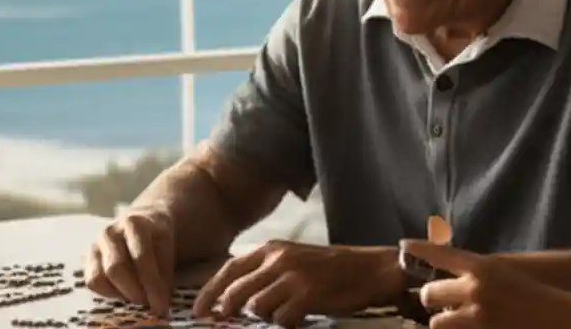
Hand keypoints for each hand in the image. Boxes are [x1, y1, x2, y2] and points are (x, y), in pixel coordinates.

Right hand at [84, 207, 175, 316]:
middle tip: (149, 303)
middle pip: (116, 268)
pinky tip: (125, 292)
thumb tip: (160, 300)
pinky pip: (93, 282)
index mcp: (134, 223)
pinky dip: (109, 293)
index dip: (151, 283)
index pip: (141, 256)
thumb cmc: (156, 238)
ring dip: (121, 294)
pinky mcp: (88, 259)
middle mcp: (110, 232)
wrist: (141, 222)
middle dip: (134, 291)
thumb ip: (164, 271)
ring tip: (139, 297)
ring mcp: (95, 245)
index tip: (162, 304)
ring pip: (100, 277)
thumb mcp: (167, 246)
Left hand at [192, 240, 403, 327]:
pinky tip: (300, 318)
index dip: (210, 292)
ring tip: (284, 313)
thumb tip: (237, 298)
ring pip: (256, 308)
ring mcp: (292, 276)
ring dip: (265, 317)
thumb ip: (267, 273)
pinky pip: (281, 318)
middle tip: (226, 324)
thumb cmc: (333, 269)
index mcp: (273, 248)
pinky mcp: (307, 294)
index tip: (198, 311)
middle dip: (228, 312)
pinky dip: (287, 323)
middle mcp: (278, 259)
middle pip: (236, 291)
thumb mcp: (295, 260)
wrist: (372, 268)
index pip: (229, 269)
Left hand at [401, 240, 570, 328]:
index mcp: (482, 268)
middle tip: (438, 303)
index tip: (403, 245)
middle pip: (430, 294)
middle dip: (432, 299)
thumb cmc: (537, 296)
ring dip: (443, 322)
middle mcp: (476, 291)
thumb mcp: (506, 273)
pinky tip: (470, 327)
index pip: (440, 253)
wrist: (564, 319)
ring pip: (437, 323)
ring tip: (456, 321)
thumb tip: (450, 273)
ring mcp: (478, 318)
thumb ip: (477, 273)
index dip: (419, 248)